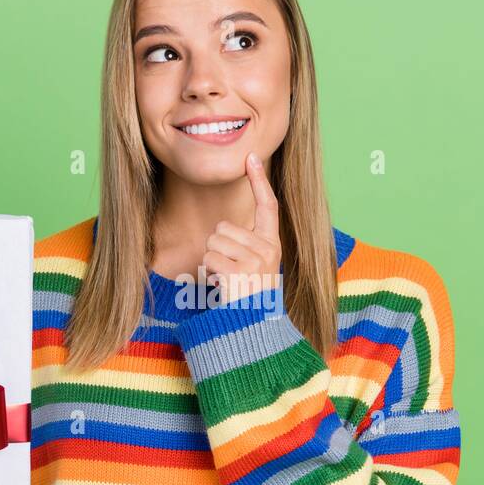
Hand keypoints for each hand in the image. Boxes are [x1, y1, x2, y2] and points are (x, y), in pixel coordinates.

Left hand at [202, 151, 281, 303]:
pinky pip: (210, 258)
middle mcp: (268, 249)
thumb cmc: (250, 295)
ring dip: (213, 260)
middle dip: (219, 247)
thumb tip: (221, 228)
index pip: (268, 206)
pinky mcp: (240, 272)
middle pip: (224, 227)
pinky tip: (224, 285)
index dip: (260, 181)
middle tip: (231, 271)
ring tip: (227, 279)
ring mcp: (256, 261)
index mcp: (272, 244)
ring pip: (214, 241)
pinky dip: (210, 273)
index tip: (251, 157)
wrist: (255, 327)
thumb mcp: (257, 266)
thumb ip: (247, 244)